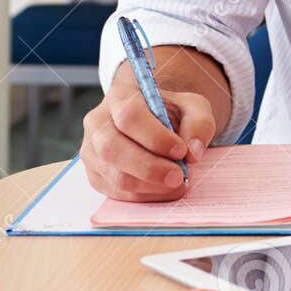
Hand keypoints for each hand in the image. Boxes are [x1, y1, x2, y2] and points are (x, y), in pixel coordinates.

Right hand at [81, 64, 214, 200]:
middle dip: (149, 168)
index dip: (155, 137)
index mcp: (120, 95)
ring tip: (176, 182)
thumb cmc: (171, 112)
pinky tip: (164, 189)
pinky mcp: (95, 174)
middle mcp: (98, 122)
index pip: (129, 115)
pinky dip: (144, 195)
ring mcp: (91, 150)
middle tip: (179, 176)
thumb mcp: (193, 107)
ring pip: (114, 175)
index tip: (180, 150)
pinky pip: (115, 192)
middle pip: (113, 148)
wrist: (155, 121)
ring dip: (149, 185)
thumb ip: (199, 123)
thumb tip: (193, 153)